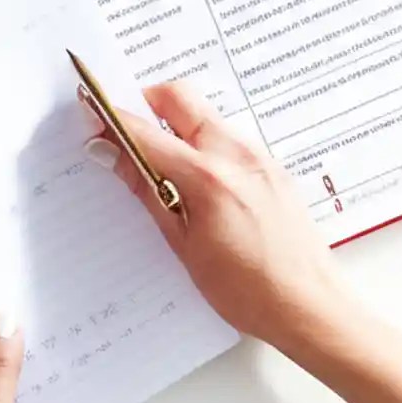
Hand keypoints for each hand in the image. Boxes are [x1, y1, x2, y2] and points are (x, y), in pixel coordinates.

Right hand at [82, 81, 351, 348]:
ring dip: (176, 125)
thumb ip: (146, 191)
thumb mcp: (183, 244)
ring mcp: (259, 155)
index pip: (145, 132)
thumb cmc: (247, 290)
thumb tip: (111, 156)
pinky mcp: (273, 166)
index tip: (91, 114)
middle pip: (179, 96)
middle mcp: (236, 154)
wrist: (310, 306)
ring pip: (205, 115)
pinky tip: (197, 183)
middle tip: (127, 131)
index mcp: (207, 177)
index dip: (111, 120)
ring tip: (162, 167)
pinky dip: (203, 144)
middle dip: (146, 102)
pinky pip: (229, 137)